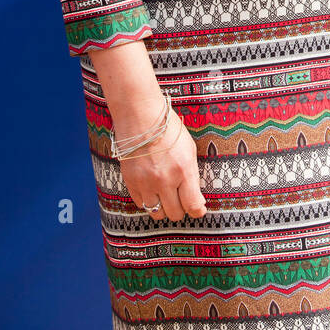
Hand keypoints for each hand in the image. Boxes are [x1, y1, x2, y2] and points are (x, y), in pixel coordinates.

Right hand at [118, 108, 206, 222]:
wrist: (140, 116)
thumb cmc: (168, 129)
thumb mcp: (189, 149)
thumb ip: (192, 175)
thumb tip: (196, 198)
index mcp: (183, 170)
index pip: (192, 205)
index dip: (197, 211)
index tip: (198, 209)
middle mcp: (164, 180)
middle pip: (174, 213)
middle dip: (181, 209)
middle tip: (181, 200)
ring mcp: (146, 183)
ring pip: (156, 213)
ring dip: (163, 208)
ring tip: (166, 196)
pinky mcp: (131, 182)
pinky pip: (141, 203)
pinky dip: (148, 200)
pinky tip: (152, 189)